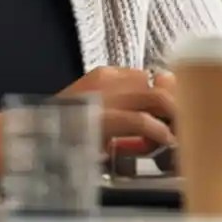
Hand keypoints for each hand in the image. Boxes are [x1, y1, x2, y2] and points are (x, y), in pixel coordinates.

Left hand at [57, 66, 177, 151]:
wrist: (40, 124)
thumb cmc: (69, 143)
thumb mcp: (100, 151)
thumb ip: (131, 144)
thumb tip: (158, 141)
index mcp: (100, 119)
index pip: (144, 122)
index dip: (164, 133)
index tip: (172, 142)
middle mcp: (104, 92)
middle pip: (156, 94)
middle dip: (175, 109)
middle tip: (181, 123)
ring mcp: (103, 77)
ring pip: (150, 79)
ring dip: (161, 95)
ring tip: (165, 110)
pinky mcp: (102, 70)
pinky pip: (134, 73)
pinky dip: (144, 85)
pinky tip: (143, 100)